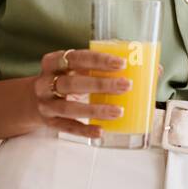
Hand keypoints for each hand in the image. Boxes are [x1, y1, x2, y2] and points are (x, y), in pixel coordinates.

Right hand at [31, 49, 162, 138]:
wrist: (32, 100)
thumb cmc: (66, 79)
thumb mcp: (79, 68)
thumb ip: (107, 67)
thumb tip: (155, 69)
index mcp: (54, 62)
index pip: (75, 57)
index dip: (97, 60)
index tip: (120, 63)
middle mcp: (46, 82)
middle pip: (72, 83)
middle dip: (100, 84)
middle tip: (126, 85)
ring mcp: (46, 104)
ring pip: (69, 108)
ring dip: (95, 109)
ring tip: (118, 111)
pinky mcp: (49, 122)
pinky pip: (66, 128)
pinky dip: (84, 130)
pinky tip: (101, 131)